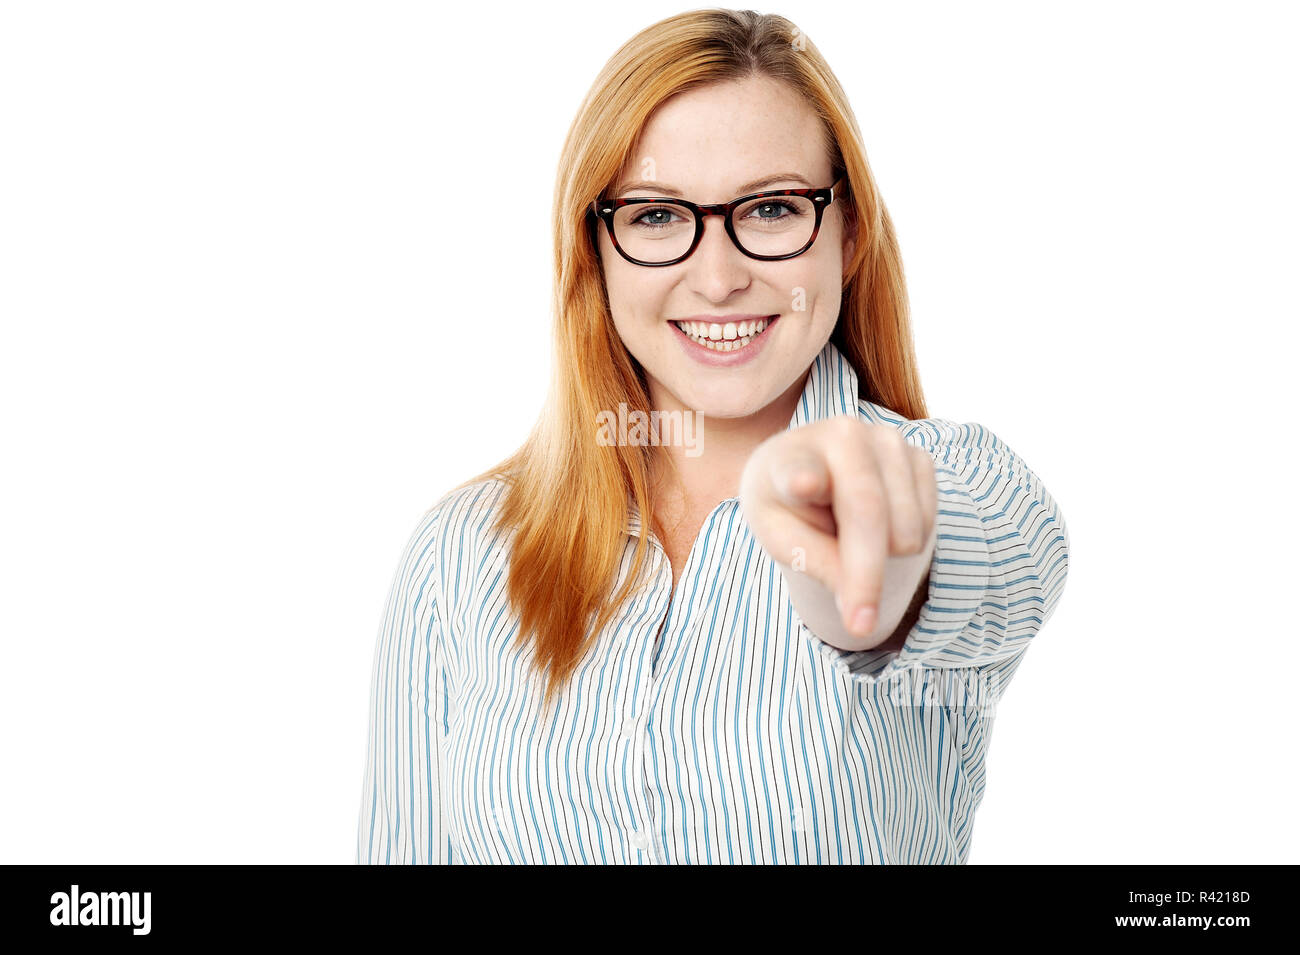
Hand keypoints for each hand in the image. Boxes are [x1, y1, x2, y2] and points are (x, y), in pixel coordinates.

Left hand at [738, 415, 938, 639]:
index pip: (798, 470)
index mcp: (790, 458)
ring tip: (855, 539)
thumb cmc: (789, 510)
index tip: (801, 484)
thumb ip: (815, 563)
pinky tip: (880, 526)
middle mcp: (841, 436)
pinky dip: (907, 542)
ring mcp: (887, 440)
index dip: (803, 479)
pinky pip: (929, 522)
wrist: (809, 469)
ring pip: (907, 526)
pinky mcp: (921, 454)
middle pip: (868, 513)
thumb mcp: (782, 540)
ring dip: (887, 556)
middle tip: (860, 627)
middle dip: (867, 575)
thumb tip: (858, 604)